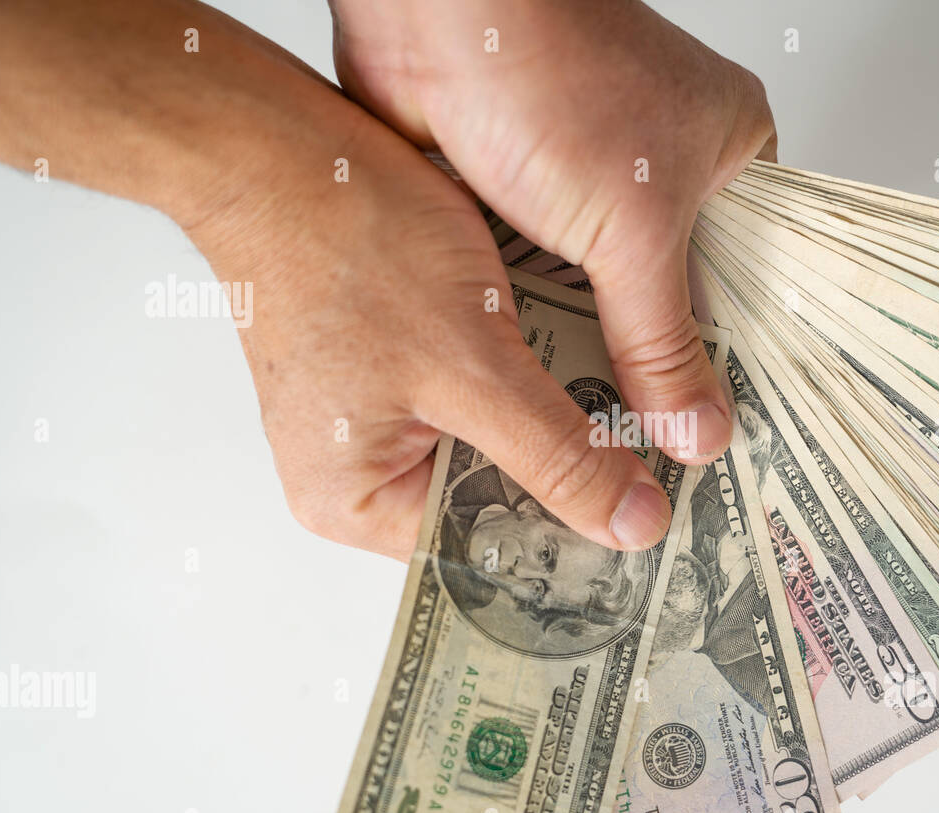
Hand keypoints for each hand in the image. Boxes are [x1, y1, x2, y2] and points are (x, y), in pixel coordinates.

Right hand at [190, 132, 674, 559]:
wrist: (279, 139)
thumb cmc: (349, 242)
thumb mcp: (474, 366)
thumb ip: (558, 455)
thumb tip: (632, 526)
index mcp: (355, 503)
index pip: (488, 548)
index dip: (572, 538)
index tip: (652, 524)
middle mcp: (356, 471)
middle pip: (491, 500)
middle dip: (568, 475)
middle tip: (660, 463)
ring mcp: (372, 414)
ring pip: (492, 441)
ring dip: (552, 420)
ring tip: (632, 409)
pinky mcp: (391, 362)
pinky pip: (474, 392)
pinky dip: (524, 376)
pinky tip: (578, 355)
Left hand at [328, 0, 776, 463]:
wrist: (426, 10)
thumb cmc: (544, 67)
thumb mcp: (630, 227)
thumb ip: (661, 341)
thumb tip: (698, 431)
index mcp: (730, 158)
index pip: (755, 285)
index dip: (745, 365)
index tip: (737, 443)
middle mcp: (664, 179)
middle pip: (678, 308)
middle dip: (665, 380)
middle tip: (672, 469)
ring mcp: (588, 198)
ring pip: (605, 311)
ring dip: (598, 369)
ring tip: (613, 457)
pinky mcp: (522, 214)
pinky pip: (543, 301)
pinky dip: (541, 346)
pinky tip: (548, 409)